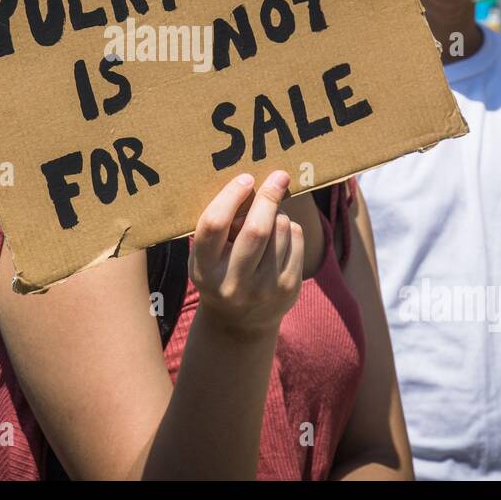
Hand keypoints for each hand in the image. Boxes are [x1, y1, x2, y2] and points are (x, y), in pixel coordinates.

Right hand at [189, 170, 304, 337]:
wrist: (239, 322)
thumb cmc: (219, 272)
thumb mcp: (206, 255)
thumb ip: (218, 225)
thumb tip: (248, 182)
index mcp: (204, 270)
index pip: (215, 224)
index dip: (231, 196)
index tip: (245, 178)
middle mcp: (233, 283)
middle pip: (256, 228)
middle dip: (269, 196)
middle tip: (277, 176)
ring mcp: (264, 288)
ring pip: (281, 229)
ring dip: (278, 213)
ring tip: (269, 218)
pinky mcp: (288, 288)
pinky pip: (296, 239)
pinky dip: (290, 228)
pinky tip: (280, 236)